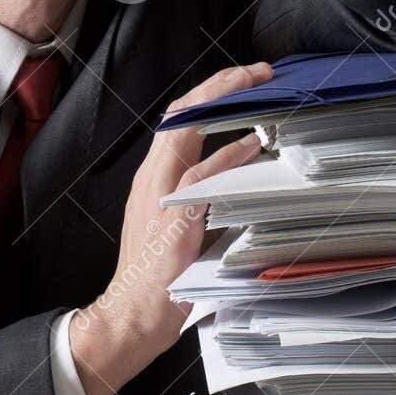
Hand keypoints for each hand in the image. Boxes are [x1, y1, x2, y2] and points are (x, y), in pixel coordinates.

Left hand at [68, 61, 272, 394]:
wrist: (135, 318)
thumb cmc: (152, 286)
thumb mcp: (180, 236)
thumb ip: (200, 192)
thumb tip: (230, 156)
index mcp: (157, 179)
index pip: (186, 116)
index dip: (220, 89)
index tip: (253, 76)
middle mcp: (158, 179)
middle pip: (187, 116)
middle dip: (223, 90)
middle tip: (260, 77)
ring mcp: (165, 192)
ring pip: (193, 137)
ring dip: (225, 114)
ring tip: (258, 102)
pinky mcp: (175, 208)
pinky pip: (203, 165)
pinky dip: (228, 149)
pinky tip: (249, 152)